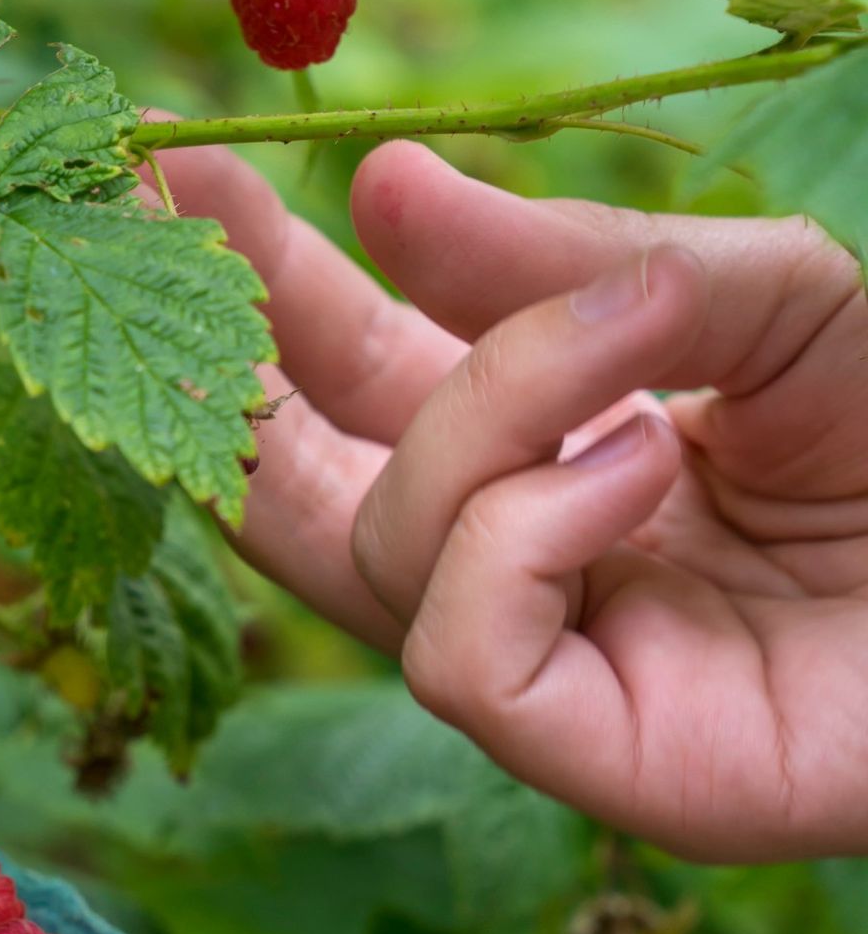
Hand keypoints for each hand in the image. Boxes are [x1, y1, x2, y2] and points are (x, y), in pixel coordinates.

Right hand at [160, 140, 867, 862]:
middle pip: (312, 486)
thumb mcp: (756, 296)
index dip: (269, 291)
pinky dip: (524, 536)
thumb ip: (565, 269)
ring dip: (484, 423)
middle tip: (177, 219)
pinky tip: (639, 473)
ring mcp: (545, 668)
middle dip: (238, 362)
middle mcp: (523, 564)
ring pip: (383, 552)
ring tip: (640, 374)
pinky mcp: (583, 755)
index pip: (366, 383)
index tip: (179, 178)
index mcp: (555, 456)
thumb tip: (381, 191)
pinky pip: (455, 648)